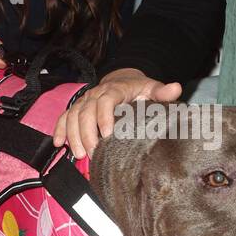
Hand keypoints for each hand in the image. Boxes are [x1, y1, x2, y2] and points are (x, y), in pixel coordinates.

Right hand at [52, 67, 182, 159]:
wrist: (123, 81)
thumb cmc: (139, 90)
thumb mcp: (152, 89)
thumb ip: (163, 92)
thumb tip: (177, 89)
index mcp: (114, 90)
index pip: (106, 100)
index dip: (104, 116)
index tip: (108, 134)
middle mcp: (96, 94)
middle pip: (86, 111)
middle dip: (87, 133)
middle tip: (93, 153)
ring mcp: (84, 101)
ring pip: (72, 116)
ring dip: (73, 135)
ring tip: (79, 154)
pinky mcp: (77, 108)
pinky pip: (64, 117)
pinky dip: (59, 129)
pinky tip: (59, 144)